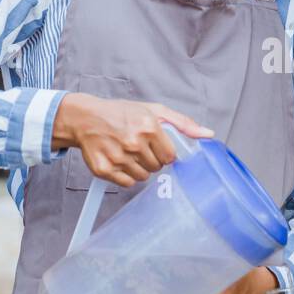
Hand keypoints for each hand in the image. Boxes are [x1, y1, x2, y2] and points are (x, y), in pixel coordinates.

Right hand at [50, 94, 212, 187]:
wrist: (85, 118)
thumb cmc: (120, 113)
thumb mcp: (154, 110)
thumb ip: (183, 124)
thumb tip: (208, 134)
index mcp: (149, 126)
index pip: (170, 156)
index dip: (165, 153)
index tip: (156, 146)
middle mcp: (133, 142)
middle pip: (157, 167)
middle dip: (151, 159)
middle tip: (139, 147)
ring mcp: (118, 157)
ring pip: (143, 177)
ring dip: (139, 168)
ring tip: (128, 153)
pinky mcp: (103, 169)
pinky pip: (127, 183)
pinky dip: (125, 175)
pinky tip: (119, 160)